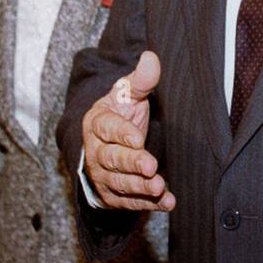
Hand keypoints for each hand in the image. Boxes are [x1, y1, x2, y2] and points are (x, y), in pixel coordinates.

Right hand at [81, 50, 174, 212]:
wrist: (106, 142)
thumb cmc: (120, 112)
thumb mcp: (127, 93)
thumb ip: (141, 80)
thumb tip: (152, 57)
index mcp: (97, 123)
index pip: (107, 129)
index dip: (121, 134)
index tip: (138, 139)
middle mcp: (96, 152)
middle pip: (112, 160)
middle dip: (131, 165)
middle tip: (151, 167)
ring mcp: (103, 176)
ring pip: (119, 184)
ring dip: (139, 188)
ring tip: (158, 187)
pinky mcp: (113, 195)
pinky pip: (129, 202)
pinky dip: (148, 204)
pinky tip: (167, 202)